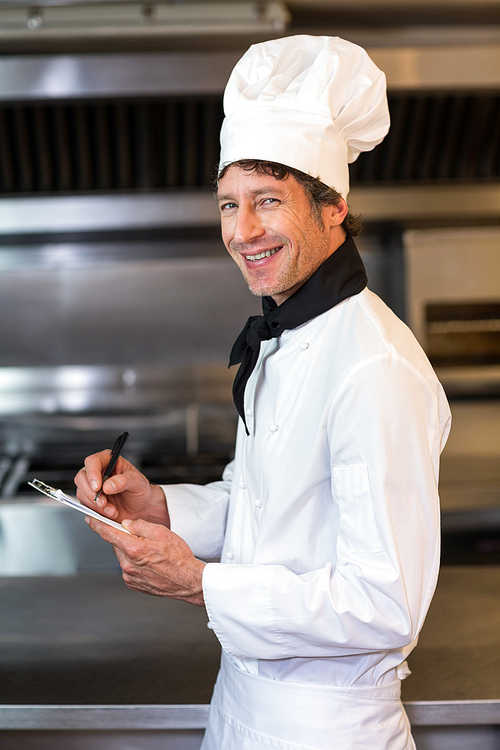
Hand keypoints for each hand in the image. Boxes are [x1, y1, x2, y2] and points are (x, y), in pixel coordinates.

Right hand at [74, 451, 169, 526]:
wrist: (141, 507)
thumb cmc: (139, 490)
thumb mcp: (137, 482)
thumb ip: (124, 481)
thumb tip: (108, 485)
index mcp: (109, 461)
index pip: (93, 461)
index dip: (92, 473)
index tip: (98, 487)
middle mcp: (98, 472)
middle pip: (81, 477)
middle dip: (91, 492)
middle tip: (103, 502)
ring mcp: (92, 486)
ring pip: (81, 492)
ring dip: (95, 504)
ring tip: (111, 509)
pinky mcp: (90, 500)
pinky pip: (85, 505)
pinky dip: (95, 511)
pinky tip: (109, 512)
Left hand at [85, 515, 204, 605]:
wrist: (187, 581)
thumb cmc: (178, 557)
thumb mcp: (161, 532)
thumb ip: (139, 525)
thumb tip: (126, 524)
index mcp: (134, 549)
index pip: (108, 533)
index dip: (97, 524)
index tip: (89, 519)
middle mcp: (128, 564)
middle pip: (117, 544)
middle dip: (125, 538)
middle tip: (143, 538)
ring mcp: (129, 576)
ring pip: (123, 556)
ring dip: (131, 551)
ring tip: (151, 553)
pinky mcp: (133, 584)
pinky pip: (128, 568)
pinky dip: (134, 562)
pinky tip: (150, 563)